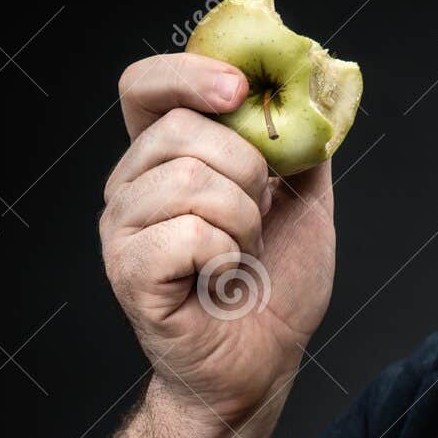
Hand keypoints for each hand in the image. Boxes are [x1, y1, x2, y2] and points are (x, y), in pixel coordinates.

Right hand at [99, 53, 336, 428]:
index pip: (145, 86)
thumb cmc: (276, 289)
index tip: (241, 89)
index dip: (188, 73)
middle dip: (249, 176)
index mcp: (165, 160)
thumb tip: (315, 88)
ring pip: (191, 182)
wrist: (264, 365)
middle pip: (183, 131)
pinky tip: (224, 281)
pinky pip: (189, 233)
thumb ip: (301, 144)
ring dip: (244, 225)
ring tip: (241, 259)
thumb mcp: (305, 203)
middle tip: (257, 225)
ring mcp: (122, 229)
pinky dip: (227, 258)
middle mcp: (131, 186)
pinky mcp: (129, 271)